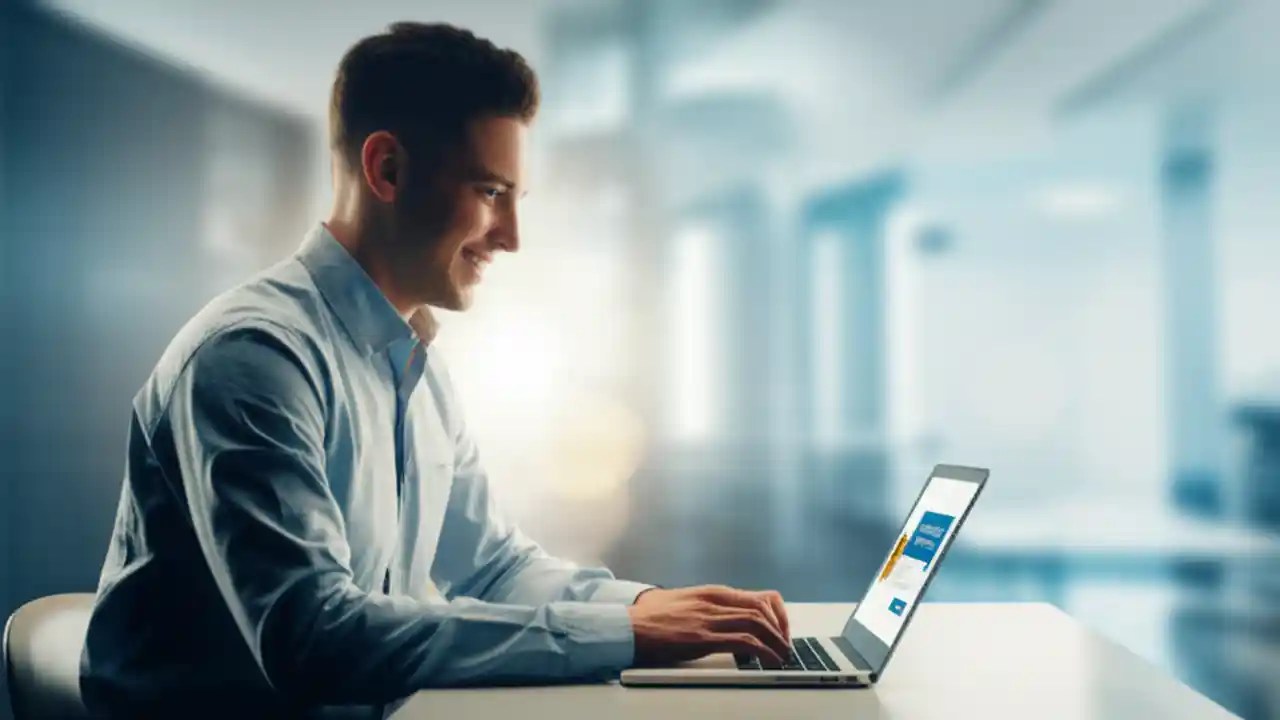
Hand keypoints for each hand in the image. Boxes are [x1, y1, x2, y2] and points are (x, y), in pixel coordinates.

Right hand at [627, 585, 790, 666]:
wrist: (628, 626)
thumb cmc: (651, 617)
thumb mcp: (686, 602)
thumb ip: (708, 607)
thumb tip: (725, 618)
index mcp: (712, 592)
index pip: (759, 597)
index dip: (778, 616)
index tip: (782, 632)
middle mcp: (715, 600)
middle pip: (764, 609)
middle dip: (782, 630)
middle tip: (785, 647)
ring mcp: (709, 617)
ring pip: (758, 623)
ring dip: (776, 643)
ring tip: (782, 657)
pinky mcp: (703, 637)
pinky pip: (744, 641)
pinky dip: (764, 651)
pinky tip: (768, 661)